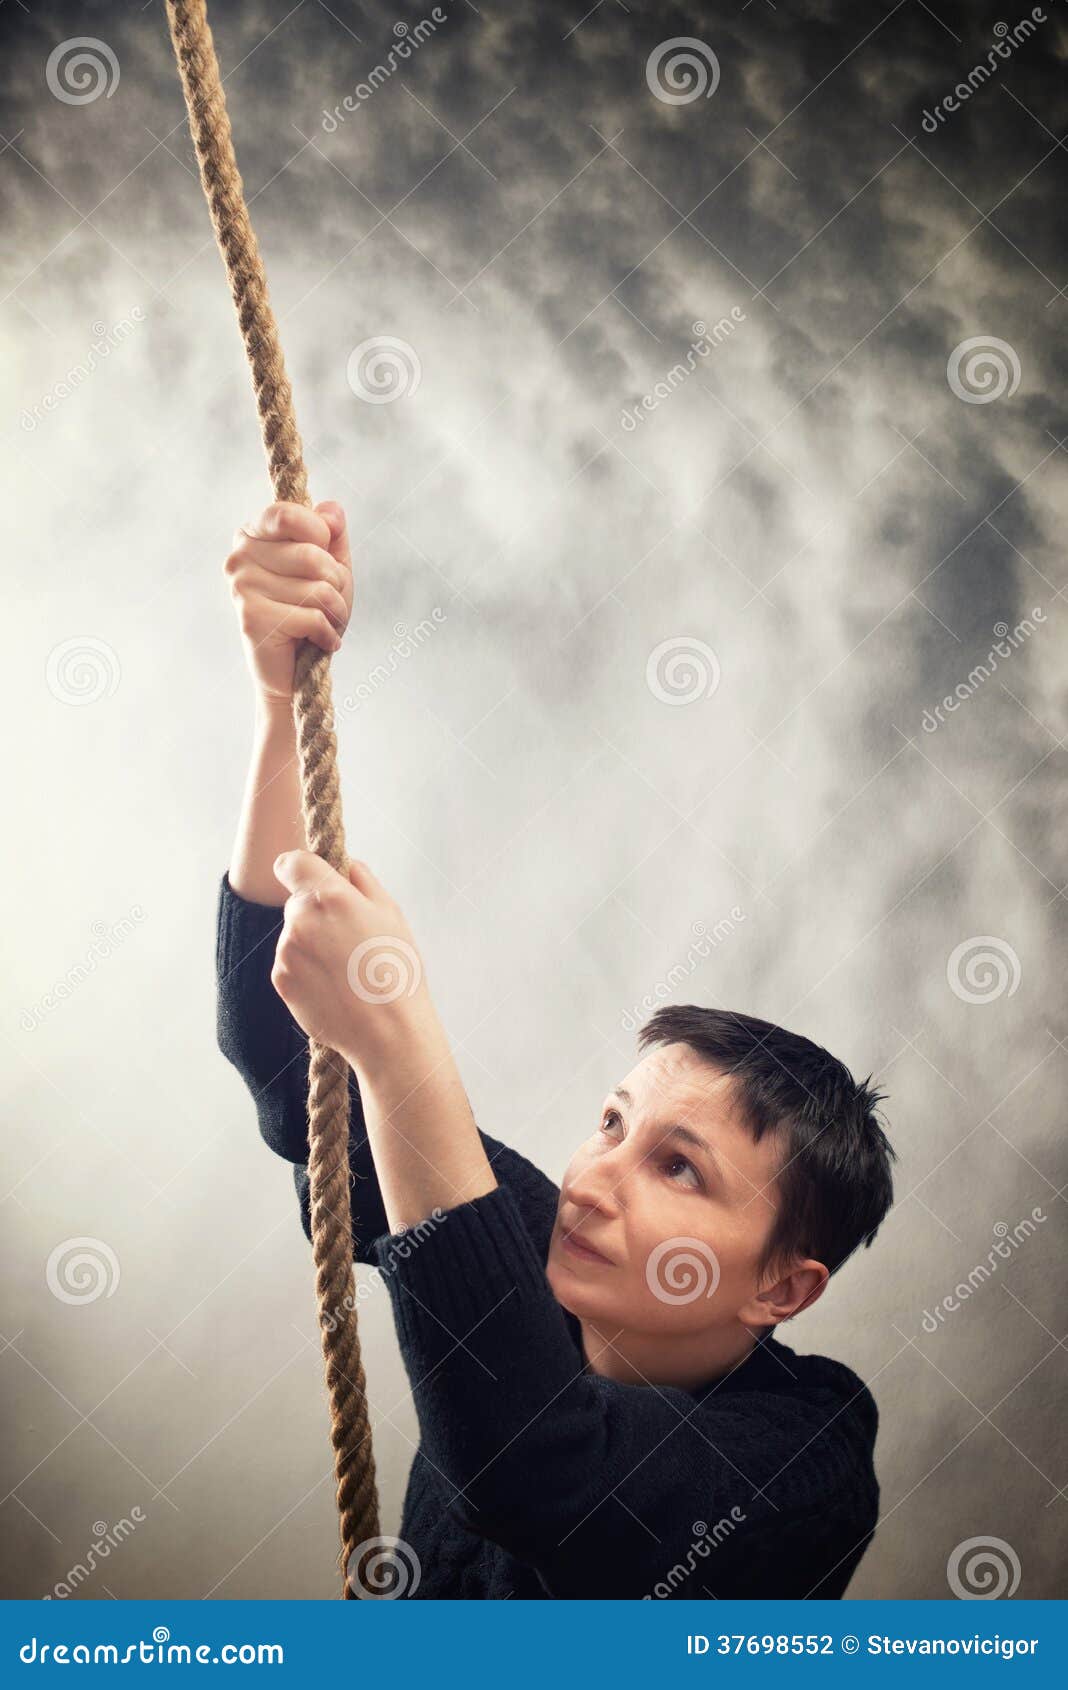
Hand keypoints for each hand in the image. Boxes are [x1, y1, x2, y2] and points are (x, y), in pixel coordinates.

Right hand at [224, 500, 353, 704]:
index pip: (289, 514)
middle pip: (312, 555)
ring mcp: (242, 587)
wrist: (293, 670)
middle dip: (336, 582)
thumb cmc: (311, 611)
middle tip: (330, 600)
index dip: (319, 534)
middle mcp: (240, 556)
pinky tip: (321, 640)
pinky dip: (328, 633)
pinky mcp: (252, 619)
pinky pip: (313, 617)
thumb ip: (332, 535)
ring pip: (317, 589)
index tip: (323, 555)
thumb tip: (332, 510)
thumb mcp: (330, 566)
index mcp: (253, 534)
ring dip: (335, 610)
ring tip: (325, 621)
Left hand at [270, 850, 437, 1072]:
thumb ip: (362, 880)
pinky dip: (306, 969)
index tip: (313, 879)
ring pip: (293, 934)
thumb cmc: (397, 969)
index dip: (301, 868)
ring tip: (346, 969)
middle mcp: (300, 919)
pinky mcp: (280, 979)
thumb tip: (344, 867)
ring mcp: (286, 951)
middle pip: (296, 902)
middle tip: (350, 938)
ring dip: (311, 943)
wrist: (386, 1030)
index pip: (291, 862)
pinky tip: (334, 985)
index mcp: (330, 896)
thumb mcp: (391, 912)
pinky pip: (289, 963)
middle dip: (316, 912)